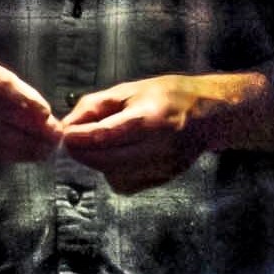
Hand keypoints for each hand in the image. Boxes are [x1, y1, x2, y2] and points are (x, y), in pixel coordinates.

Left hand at [58, 73, 273, 193]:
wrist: (209, 115)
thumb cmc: (166, 95)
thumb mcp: (130, 90)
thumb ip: (95, 106)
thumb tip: (66, 126)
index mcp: (152, 118)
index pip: (107, 135)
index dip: (80, 138)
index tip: (64, 135)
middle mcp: (159, 147)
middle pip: (106, 160)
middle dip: (83, 152)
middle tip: (73, 141)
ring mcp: (163, 167)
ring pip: (112, 174)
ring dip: (99, 162)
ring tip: (104, 143)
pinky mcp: (162, 179)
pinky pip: (125, 183)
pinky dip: (114, 171)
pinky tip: (122, 155)